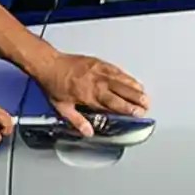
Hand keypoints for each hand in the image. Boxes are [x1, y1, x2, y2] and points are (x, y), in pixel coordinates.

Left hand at [34, 53, 150, 136]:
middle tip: (146, 106)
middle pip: (121, 92)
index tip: (137, 114)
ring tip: (145, 96)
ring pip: (122, 80)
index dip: (127, 110)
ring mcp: (98, 71)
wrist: (48, 63)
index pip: (113, 105)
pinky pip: (116, 70)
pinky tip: (133, 82)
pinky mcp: (98, 62)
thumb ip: (77, 121)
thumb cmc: (53, 84)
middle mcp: (96, 83)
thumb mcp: (62, 107)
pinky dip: (126, 77)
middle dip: (136, 100)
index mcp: (88, 96)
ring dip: (135, 88)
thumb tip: (88, 132)